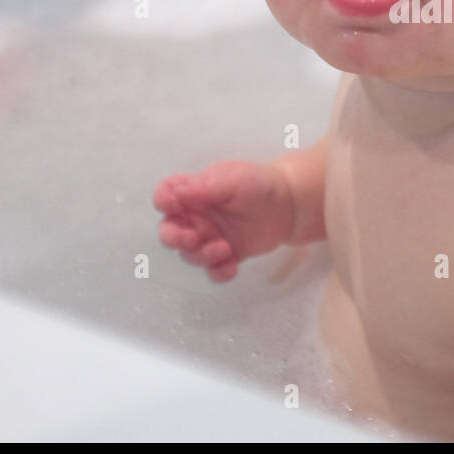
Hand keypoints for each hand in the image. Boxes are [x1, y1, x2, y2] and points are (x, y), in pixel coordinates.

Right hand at [153, 160, 296, 281]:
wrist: (290, 204)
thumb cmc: (258, 184)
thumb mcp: (232, 179)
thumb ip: (203, 188)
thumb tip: (174, 194)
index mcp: (194, 193)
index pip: (165, 196)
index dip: (163, 202)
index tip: (172, 206)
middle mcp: (197, 217)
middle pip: (169, 232)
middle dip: (174, 239)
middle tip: (192, 239)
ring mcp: (210, 238)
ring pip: (190, 255)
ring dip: (201, 256)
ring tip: (224, 248)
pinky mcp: (227, 255)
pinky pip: (213, 271)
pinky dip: (218, 273)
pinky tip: (231, 268)